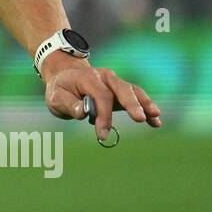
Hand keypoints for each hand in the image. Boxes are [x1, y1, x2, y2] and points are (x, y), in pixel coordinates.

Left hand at [42, 54, 162, 141]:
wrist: (65, 77)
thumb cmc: (60, 90)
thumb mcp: (56, 97)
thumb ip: (69, 104)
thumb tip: (83, 113)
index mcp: (88, 77)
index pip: (101, 95)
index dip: (103, 115)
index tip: (102, 134)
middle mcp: (104, 77)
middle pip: (122, 88)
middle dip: (131, 104)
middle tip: (139, 119)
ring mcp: (114, 82)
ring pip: (132, 91)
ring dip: (144, 104)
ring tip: (155, 117)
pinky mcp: (121, 90)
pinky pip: (136, 96)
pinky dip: (146, 107)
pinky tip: (156, 120)